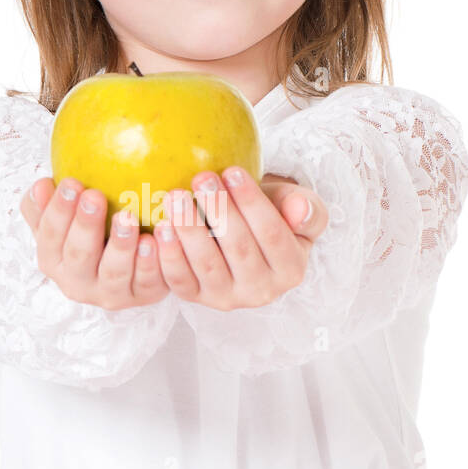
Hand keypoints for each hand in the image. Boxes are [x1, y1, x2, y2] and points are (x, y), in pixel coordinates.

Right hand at [20, 177, 169, 308]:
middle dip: (85, 226)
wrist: (128, 269)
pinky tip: (153, 241)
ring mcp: (111, 294)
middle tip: (94, 196)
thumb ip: (45, 205)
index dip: (58, 211)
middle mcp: (78, 283)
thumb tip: (41, 185)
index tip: (71, 183)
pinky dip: (149, 263)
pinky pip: (147, 282)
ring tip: (127, 218)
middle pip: (79, 256)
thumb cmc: (90, 237)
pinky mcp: (142, 296)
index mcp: (53, 261)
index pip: (50, 236)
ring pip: (114, 273)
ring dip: (120, 245)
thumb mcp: (62, 222)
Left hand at [152, 168, 328, 309]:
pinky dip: (169, 256)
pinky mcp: (197, 298)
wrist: (243, 232)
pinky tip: (160, 228)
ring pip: (207, 266)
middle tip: (202, 177)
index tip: (233, 170)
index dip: (252, 202)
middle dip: (219, 210)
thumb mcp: (296, 208)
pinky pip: (180, 282)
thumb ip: (307, 208)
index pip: (272, 234)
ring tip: (176, 197)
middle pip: (239, 249)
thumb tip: (300, 209)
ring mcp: (227, 298)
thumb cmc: (272, 213)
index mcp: (291, 269)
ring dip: (190, 230)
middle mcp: (261, 291)